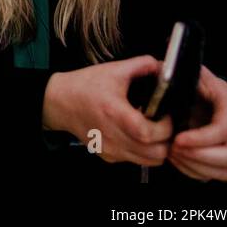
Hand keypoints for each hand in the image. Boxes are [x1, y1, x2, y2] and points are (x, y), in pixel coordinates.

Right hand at [41, 56, 172, 166]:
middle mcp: (113, 136)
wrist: (59, 102)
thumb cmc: (85, 85)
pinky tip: (136, 136)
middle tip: (164, 125)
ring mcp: (110, 149)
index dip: (166, 127)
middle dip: (167, 140)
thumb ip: (141, 65)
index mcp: (115, 112)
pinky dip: (142, 152)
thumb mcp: (113, 70)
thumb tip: (164, 66)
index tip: (167, 115)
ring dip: (157, 149)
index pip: (149, 133)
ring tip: (153, 132)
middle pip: (156, 153)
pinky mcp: (108, 156)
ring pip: (149, 161)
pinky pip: (135, 160)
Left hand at [167, 66, 226, 180]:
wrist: (199, 94)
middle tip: (174, 150)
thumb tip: (159, 70)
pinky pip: (219, 175)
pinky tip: (179, 159)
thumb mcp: (183, 74)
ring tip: (173, 154)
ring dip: (197, 166)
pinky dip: (196, 172)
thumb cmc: (189, 85)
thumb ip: (174, 73)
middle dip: (200, 157)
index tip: (178, 140)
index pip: (226, 126)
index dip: (203, 138)